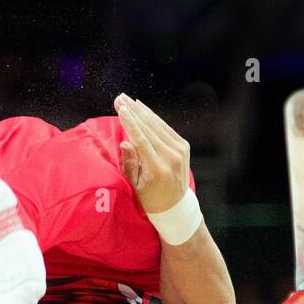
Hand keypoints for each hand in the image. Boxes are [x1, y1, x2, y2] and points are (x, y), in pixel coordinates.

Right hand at [114, 94, 189, 213]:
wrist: (175, 206)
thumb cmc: (149, 198)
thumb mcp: (134, 186)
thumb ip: (130, 164)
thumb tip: (125, 142)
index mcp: (158, 170)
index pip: (142, 141)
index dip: (130, 123)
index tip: (120, 108)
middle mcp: (172, 158)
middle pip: (149, 130)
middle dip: (133, 112)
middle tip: (119, 98)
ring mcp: (180, 151)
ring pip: (158, 126)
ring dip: (142, 111)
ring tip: (127, 99)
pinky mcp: (184, 146)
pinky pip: (166, 128)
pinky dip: (154, 118)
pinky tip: (142, 108)